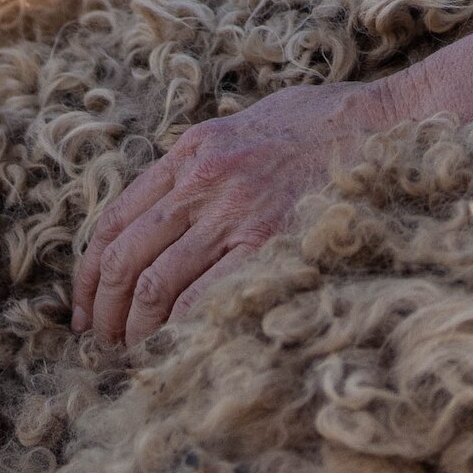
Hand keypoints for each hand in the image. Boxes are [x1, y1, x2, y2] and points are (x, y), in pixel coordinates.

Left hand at [71, 77, 388, 347]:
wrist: (386, 120)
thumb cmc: (323, 124)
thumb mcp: (246, 125)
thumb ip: (204, 164)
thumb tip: (172, 211)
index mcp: (191, 151)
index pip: (114, 219)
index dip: (89, 273)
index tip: (86, 306)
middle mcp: (202, 179)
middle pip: (124, 258)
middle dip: (105, 309)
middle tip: (101, 342)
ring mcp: (234, 211)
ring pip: (155, 284)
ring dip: (135, 327)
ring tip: (131, 352)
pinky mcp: (268, 240)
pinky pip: (203, 298)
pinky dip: (179, 329)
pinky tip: (174, 347)